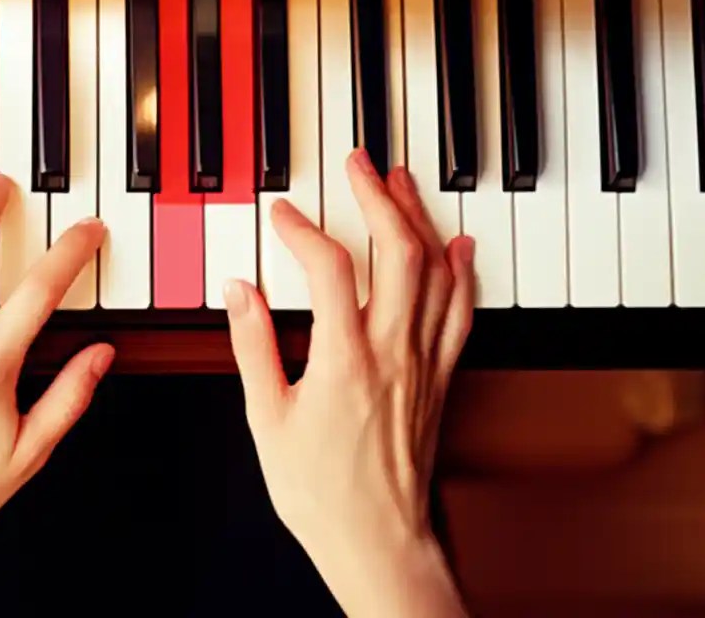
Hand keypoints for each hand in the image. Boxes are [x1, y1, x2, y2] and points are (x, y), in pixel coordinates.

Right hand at [224, 149, 473, 617]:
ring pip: (437, 272)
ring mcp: (424, 362)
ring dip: (420, 219)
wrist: (379, 541)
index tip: (282, 214)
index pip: (329, 267)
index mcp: (343, 359)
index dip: (304, 230)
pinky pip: (462, 312)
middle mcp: (392, 351)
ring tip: (402, 183)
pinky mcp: (441, 378)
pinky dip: (463, 271)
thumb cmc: (322, 492)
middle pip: (399, 251)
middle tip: (358, 164)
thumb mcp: (267, 418)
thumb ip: (253, 346)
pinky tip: (459, 245)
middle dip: (378, 196)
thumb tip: (241, 291)